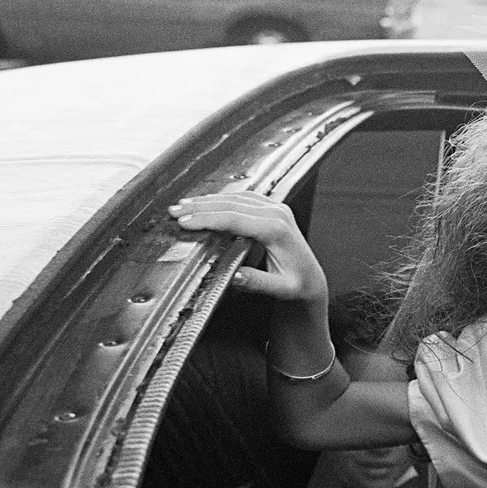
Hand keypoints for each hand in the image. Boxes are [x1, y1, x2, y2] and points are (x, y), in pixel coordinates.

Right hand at [169, 191, 327, 303]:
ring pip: (236, 198)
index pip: (234, 219)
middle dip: (200, 207)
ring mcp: (277, 208)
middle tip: (175, 211)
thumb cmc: (297, 286)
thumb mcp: (281, 289)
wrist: (312, 279)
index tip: (185, 223)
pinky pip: (244, 198)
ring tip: (183, 205)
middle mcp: (278, 214)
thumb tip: (234, 277)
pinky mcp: (274, 209)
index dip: (207, 219)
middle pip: (232, 204)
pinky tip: (205, 203)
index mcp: (277, 230)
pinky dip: (221, 200)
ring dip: (208, 200)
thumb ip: (258, 283)